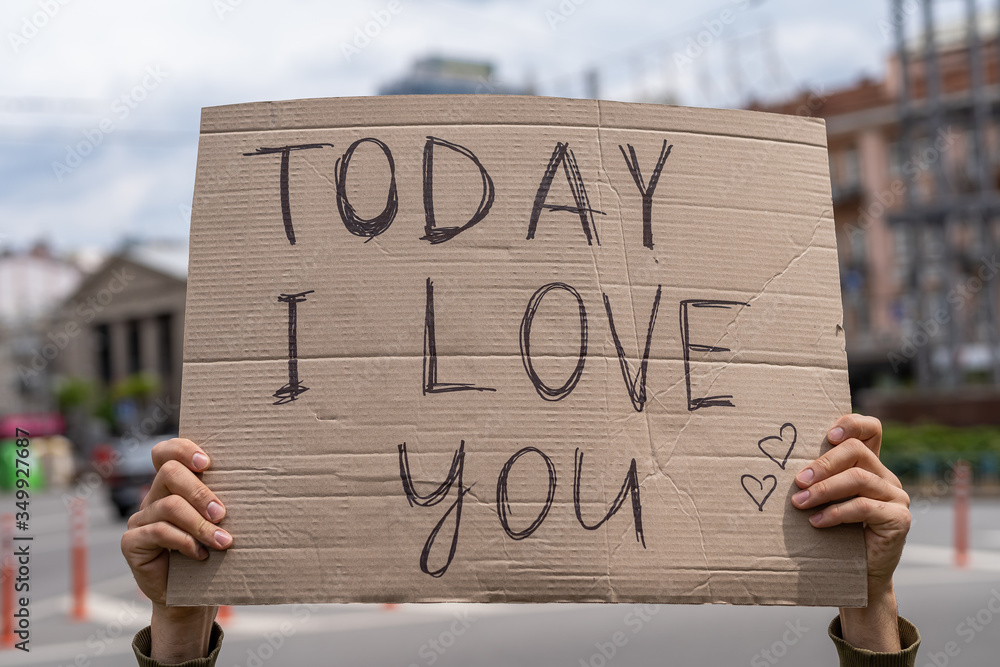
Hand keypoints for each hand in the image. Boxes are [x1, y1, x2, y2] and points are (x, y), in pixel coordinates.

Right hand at [120, 438, 231, 661]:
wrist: (192, 598)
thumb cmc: (212, 554)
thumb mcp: (219, 523)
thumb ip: (223, 502)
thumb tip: (262, 482)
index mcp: (173, 485)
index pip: (167, 452)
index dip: (183, 449)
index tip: (207, 463)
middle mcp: (154, 497)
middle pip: (169, 473)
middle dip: (200, 491)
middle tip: (222, 513)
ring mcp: (140, 519)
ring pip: (169, 506)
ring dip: (200, 524)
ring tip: (222, 541)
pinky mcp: (132, 542)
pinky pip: (157, 532)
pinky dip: (184, 542)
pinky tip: (200, 555)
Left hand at [791, 414, 910, 651]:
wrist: (857, 576)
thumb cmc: (833, 533)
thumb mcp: (824, 500)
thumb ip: (816, 479)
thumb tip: (776, 461)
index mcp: (870, 465)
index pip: (871, 429)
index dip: (851, 424)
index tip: (827, 435)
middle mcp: (886, 477)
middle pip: (858, 452)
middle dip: (823, 464)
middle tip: (798, 481)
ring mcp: (896, 497)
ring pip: (858, 479)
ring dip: (823, 490)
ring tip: (799, 503)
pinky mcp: (899, 519)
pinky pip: (864, 507)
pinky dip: (836, 513)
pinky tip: (817, 522)